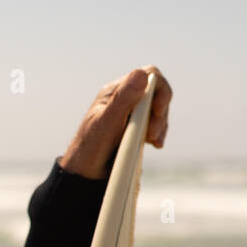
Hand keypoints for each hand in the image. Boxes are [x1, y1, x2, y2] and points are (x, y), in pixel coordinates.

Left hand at [57, 66, 171, 179]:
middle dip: (160, 113)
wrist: (85, 172)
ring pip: (158, 110)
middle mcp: (125, 98)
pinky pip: (156, 124)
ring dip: (161, 126)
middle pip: (157, 94)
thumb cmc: (91, 147)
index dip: (159, 91)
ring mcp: (131, 112)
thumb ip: (123, 99)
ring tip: (153, 142)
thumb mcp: (107, 122)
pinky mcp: (136, 127)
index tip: (157, 112)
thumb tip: (142, 74)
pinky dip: (158, 134)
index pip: (149, 75)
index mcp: (116, 91)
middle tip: (152, 135)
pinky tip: (154, 145)